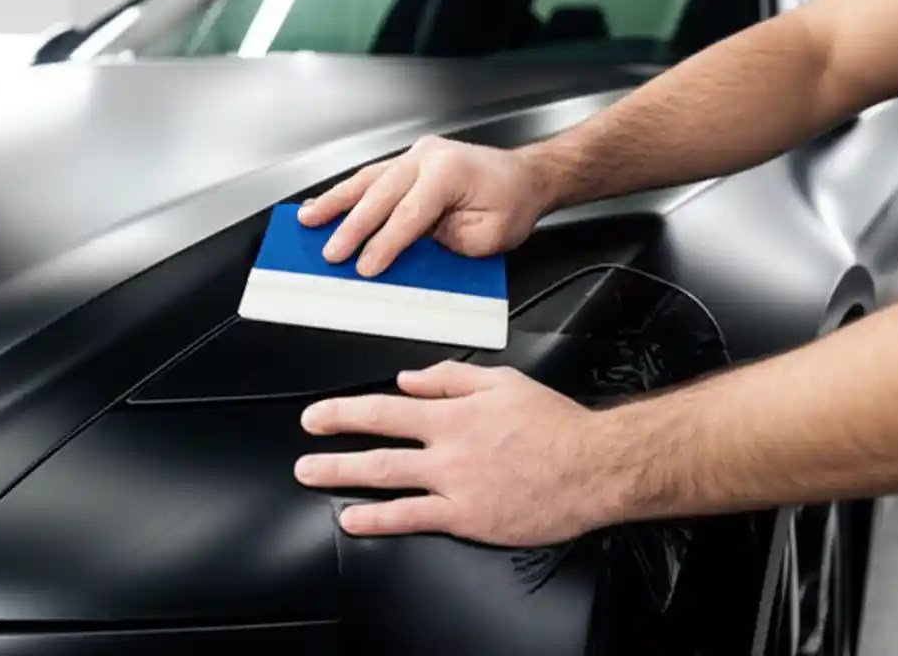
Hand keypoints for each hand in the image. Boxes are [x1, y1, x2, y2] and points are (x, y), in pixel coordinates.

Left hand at [293, 361, 633, 547]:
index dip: (344, 411)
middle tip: (304, 448)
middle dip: (333, 444)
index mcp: (455, 413)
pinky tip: (353, 519)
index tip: (317, 415)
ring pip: (386, 478)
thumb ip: (451, 378)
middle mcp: (448, 447)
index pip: (386, 407)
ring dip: (343, 476)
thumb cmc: (555, 425)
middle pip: (377, 443)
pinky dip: (378, 519)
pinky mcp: (466, 517)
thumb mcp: (504, 382)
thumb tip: (410, 378)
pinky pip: (413, 518)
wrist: (592, 466)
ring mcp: (454, 484)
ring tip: (313, 476)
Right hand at [297, 135, 555, 276]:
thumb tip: (407, 261)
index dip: (383, 244)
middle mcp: (427, 157)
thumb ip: (445, 247)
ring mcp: (415, 155)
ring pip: (367, 180)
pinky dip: (347, 192)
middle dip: (351, 227)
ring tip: (307, 219)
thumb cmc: (513, 203)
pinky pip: (372, 177)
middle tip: (329, 253)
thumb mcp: (487, 237)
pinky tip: (325, 203)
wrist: (527, 177)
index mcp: (448, 172)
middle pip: (379, 195)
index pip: (408, 215)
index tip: (364, 268)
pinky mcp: (408, 161)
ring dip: (335, 202)